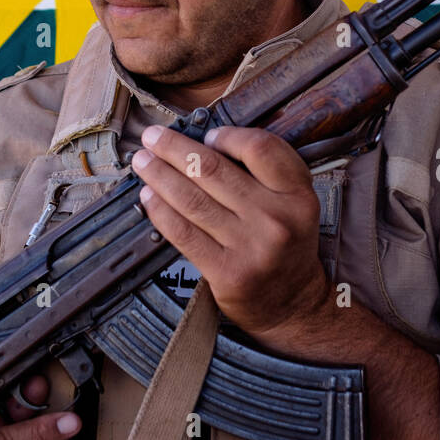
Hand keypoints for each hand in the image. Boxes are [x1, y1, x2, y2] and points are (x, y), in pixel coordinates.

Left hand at [131, 124, 330, 338]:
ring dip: (159, 175)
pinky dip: (160, 211)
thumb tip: (206, 144)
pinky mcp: (227, 272)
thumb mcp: (294, 204)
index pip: (259, 148)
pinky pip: (183, 232)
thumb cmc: (287, 246)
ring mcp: (250, 247)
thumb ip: (263, 174)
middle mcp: (276, 218)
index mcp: (297, 195)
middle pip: (214, 169)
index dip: (228, 135)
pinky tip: (148, 197)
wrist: (295, 305)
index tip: (207, 135)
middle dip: (174, 148)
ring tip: (143, 162)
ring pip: (192, 199)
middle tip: (153, 137)